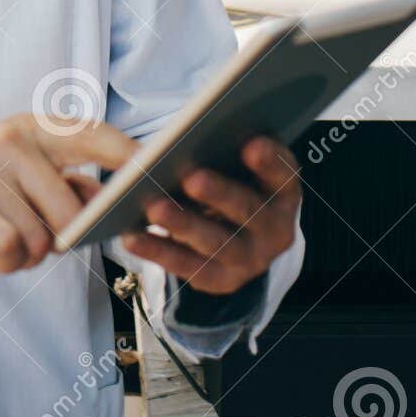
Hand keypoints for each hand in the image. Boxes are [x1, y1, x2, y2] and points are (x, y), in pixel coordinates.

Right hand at [0, 112, 136, 274]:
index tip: (161, 179)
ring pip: (41, 236)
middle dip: (67, 235)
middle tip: (47, 235)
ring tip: (14, 238)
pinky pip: (11, 251)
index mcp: (35, 127)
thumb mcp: (24, 164)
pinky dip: (10, 263)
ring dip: (33, 253)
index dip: (130, 158)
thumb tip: (121, 200)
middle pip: (73, 207)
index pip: (95, 137)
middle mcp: (12, 141)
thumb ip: (68, 177)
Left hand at [120, 135, 300, 295]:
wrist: (232, 227)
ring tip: (153, 206)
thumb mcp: (228, 158)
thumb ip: (208, 144)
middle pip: (249, 210)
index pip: (283, 174)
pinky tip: (132, 236)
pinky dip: (158, 251)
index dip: (270, 161)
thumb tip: (173, 137)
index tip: (250, 144)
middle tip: (191, 177)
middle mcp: (274, 229)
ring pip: (216, 243)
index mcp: (282, 191)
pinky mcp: (221, 280)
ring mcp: (250, 259)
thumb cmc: (226, 176)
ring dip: (184, 224)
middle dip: (220, 193)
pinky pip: (188, 267)